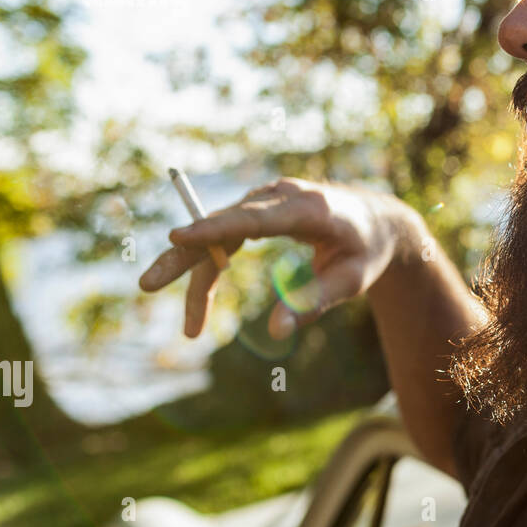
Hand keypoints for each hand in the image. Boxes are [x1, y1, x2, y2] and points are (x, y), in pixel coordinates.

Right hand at [138, 177, 408, 339]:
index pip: (254, 219)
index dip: (214, 229)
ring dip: (197, 277)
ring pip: (218, 235)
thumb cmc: (367, 250)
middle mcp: (283, 196)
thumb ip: (316, 300)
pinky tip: (198, 304)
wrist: (378, 220)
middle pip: (223, 225)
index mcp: (310, 208)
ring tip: (191, 328)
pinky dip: (210, 267)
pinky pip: (225, 237)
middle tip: (148, 285)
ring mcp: (268, 199)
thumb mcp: (353, 280)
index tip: (178, 237)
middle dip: (183, 256)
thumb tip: (277, 330)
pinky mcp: (260, 209)